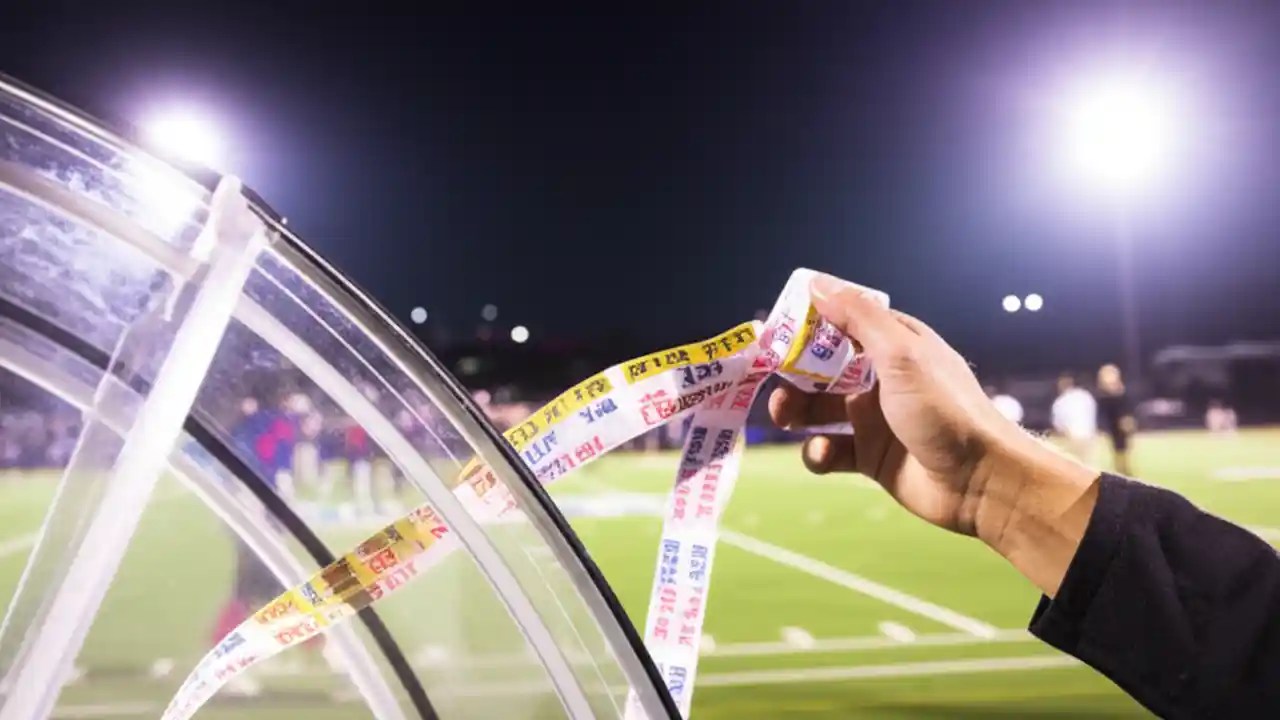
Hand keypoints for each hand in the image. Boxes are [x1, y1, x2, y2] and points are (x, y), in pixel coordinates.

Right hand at [768, 274, 1009, 536]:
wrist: (981, 482)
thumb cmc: (946, 410)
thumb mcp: (900, 355)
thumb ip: (858, 317)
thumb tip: (817, 285)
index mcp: (895, 345)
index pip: (843, 323)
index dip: (808, 326)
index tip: (774, 333)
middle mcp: (883, 378)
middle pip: (823, 369)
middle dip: (794, 375)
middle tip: (772, 382)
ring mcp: (876, 419)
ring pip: (820, 410)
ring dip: (797, 412)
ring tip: (784, 418)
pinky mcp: (872, 457)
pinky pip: (831, 450)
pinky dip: (818, 453)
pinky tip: (822, 455)